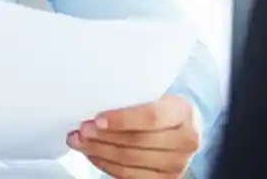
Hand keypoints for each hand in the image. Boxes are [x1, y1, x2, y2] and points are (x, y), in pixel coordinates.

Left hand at [67, 95, 199, 177]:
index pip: (151, 117)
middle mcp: (186, 141)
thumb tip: (95, 105)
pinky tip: (94, 154)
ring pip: (129, 161)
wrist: (184, 129)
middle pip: (137, 142)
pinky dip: (106, 165)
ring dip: (99, 151)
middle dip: (103, 136)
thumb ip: (134, 100)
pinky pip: (128, 176)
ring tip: (81, 142)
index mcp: (184, 112)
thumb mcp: (157, 96)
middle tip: (82, 130)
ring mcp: (177, 165)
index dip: (122, 119)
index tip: (98, 119)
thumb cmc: (164, 110)